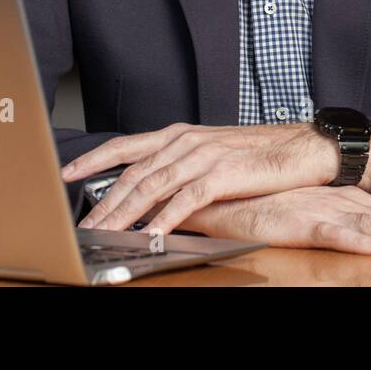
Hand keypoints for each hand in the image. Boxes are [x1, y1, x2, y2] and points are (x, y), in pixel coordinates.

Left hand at [66, 122, 339, 231]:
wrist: (301, 148)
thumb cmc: (258, 155)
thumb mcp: (212, 154)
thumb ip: (182, 165)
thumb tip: (153, 189)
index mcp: (181, 135)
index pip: (127, 145)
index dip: (95, 158)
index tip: (69, 173)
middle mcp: (186, 141)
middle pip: (133, 172)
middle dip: (103, 201)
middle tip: (83, 225)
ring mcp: (203, 156)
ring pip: (152, 186)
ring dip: (124, 213)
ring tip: (104, 235)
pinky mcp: (222, 174)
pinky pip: (185, 199)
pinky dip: (164, 218)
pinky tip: (150, 233)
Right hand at [175, 185, 370, 255]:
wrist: (219, 192)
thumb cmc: (262, 204)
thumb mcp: (308, 212)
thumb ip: (338, 220)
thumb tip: (370, 236)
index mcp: (344, 198)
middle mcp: (339, 201)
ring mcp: (320, 210)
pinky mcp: (296, 223)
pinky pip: (332, 235)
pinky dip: (358, 242)